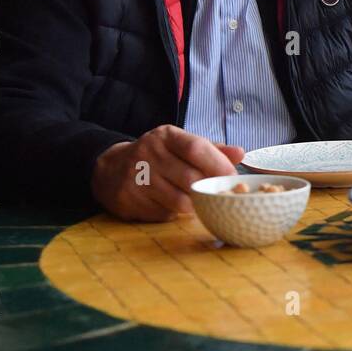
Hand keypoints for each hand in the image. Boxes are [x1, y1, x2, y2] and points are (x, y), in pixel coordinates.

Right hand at [91, 124, 244, 221]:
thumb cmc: (157, 157)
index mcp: (165, 136)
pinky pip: (164, 213)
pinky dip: (175, 214)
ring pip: (179, 201)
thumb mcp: (180, 145)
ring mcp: (136, 178)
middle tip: (222, 196)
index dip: (218, 164)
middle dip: (210, 189)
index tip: (233, 177)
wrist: (110, 169)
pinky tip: (175, 207)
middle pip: (190, 178)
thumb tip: (241, 153)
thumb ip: (211, 150)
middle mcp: (148, 154)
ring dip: (195, 206)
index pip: (196, 147)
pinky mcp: (129, 200)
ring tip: (201, 203)